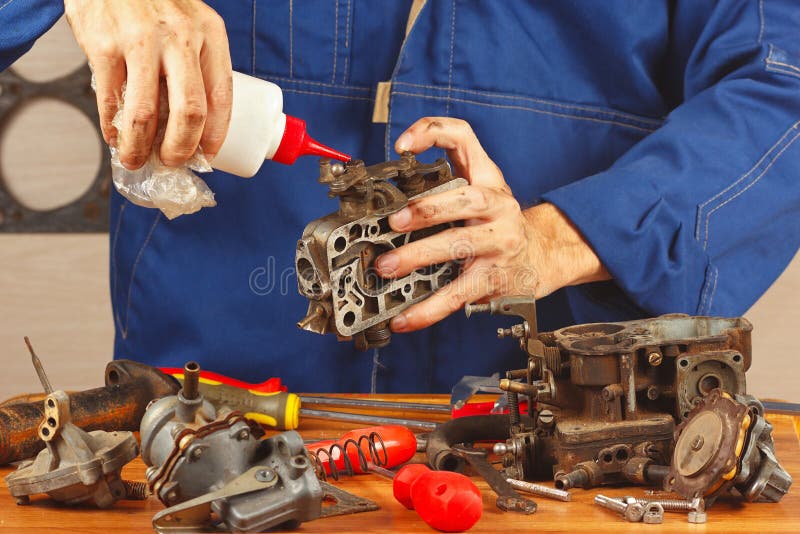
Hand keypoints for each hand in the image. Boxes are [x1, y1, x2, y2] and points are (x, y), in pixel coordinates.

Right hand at [64, 0, 231, 168]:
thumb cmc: (153, 2)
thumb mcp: (189, 22)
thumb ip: (195, 63)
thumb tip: (190, 126)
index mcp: (210, 34)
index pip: (222, 97)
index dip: (215, 135)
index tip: (206, 155)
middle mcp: (179, 37)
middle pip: (189, 112)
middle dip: (180, 149)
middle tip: (172, 162)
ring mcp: (139, 41)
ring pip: (145, 115)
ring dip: (140, 148)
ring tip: (136, 160)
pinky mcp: (103, 45)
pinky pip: (109, 100)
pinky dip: (112, 128)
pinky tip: (115, 137)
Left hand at [374, 117, 609, 331]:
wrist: (541, 258)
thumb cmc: (497, 223)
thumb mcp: (480, 189)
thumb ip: (445, 175)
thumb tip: (391, 179)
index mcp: (488, 179)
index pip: (463, 138)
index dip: (432, 133)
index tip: (402, 146)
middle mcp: (497, 206)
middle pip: (465, 199)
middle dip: (427, 209)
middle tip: (394, 222)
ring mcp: (498, 244)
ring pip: (459, 246)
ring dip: (418, 256)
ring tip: (387, 267)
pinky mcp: (493, 279)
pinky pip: (457, 295)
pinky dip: (427, 310)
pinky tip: (405, 318)